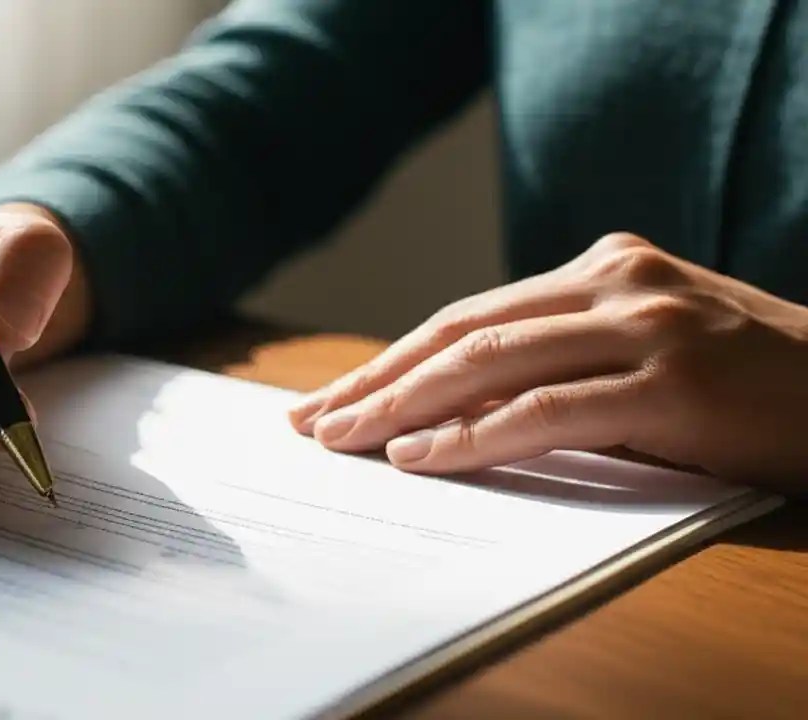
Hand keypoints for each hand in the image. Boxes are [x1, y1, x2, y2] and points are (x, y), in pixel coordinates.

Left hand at [289, 233, 807, 490]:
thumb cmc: (745, 385)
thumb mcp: (643, 350)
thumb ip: (559, 358)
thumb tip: (449, 404)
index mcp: (601, 268)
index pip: (467, 316)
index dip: (391, 359)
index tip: (333, 396)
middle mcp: (614, 282)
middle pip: (460, 332)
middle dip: (376, 380)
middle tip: (313, 421)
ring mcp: (643, 328)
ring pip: (488, 362)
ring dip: (402, 406)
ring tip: (343, 439)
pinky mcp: (669, 385)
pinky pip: (542, 410)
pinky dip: (471, 435)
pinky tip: (418, 457)